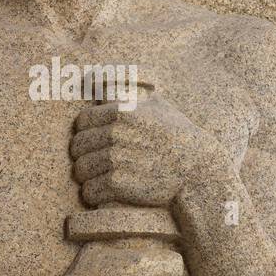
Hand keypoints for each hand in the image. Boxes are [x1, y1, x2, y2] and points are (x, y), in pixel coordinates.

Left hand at [70, 95, 228, 207]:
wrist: (198, 169)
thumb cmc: (177, 136)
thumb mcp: (156, 105)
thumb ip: (129, 93)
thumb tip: (100, 81)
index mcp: (120, 113)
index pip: (81, 123)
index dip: (87, 133)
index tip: (97, 143)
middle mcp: (115, 134)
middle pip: (77, 148)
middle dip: (85, 156)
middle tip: (98, 165)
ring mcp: (116, 159)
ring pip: (80, 171)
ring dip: (88, 178)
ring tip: (102, 179)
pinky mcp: (119, 183)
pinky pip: (89, 191)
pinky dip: (95, 195)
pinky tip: (107, 193)